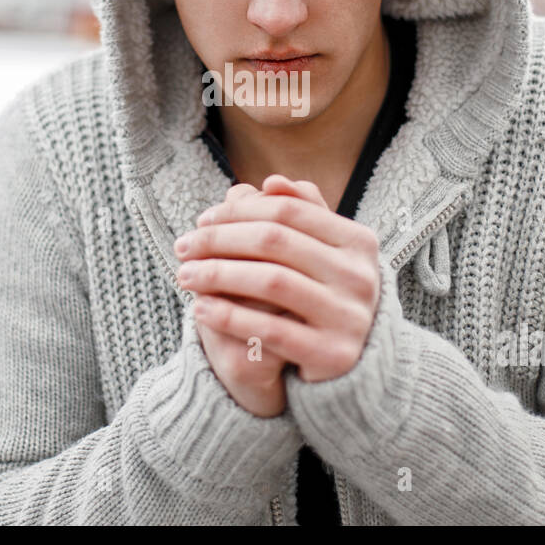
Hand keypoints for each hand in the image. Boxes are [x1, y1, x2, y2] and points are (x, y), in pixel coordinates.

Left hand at [175, 174, 381, 383]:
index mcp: (358, 241)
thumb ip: (300, 213)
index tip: (201, 220)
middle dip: (219, 240)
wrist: (351, 362)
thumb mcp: (320, 251)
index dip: (238, 211)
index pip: (287, 210)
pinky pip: (270, 331)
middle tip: (183, 246)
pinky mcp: (333, 355)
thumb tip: (271, 182)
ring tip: (185, 275)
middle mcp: (361, 276)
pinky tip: (200, 309)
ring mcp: (351, 317)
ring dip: (218, 275)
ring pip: (271, 282)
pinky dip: (230, 316)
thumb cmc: (323, 294)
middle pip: (275, 241)